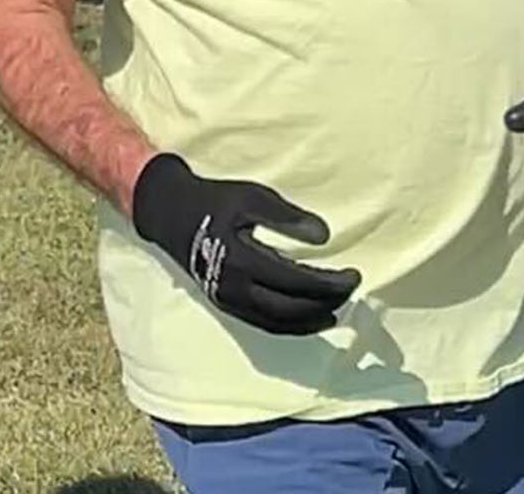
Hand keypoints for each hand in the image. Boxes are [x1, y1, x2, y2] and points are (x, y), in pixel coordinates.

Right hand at [131, 154, 361, 335]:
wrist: (169, 213)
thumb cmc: (214, 201)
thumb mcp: (251, 197)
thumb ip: (287, 217)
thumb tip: (324, 237)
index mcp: (242, 260)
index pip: (298, 282)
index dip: (331, 283)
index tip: (354, 274)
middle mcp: (235, 287)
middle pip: (292, 308)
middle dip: (327, 303)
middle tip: (351, 289)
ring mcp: (229, 300)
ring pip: (279, 323)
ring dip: (312, 320)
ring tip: (337, 310)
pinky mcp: (226, 304)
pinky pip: (264, 324)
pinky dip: (291, 326)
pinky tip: (308, 319)